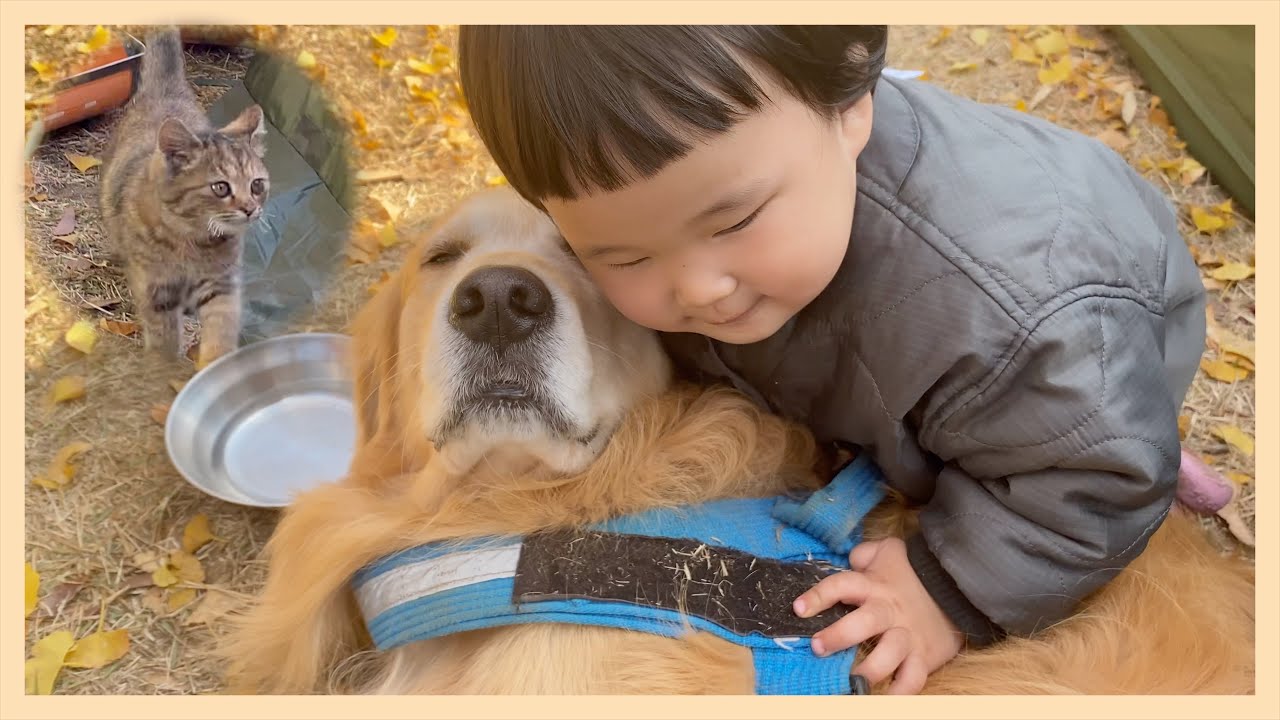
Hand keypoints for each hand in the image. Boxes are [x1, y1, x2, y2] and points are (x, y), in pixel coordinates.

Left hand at [793, 537, 963, 693]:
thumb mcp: (889, 552)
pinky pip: (913, 678)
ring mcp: (907, 635)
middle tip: (818, 647)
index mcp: (874, 586)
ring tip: (853, 681)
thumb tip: (850, 559)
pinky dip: (900, 693)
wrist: (958, 586)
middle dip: (839, 635)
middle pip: (864, 622)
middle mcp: (888, 611)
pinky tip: (884, 701)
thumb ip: (865, 555)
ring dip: (870, 669)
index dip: (819, 595)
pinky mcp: (924, 656)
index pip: (842, 585)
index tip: (798, 609)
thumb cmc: (913, 572)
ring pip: (889, 653)